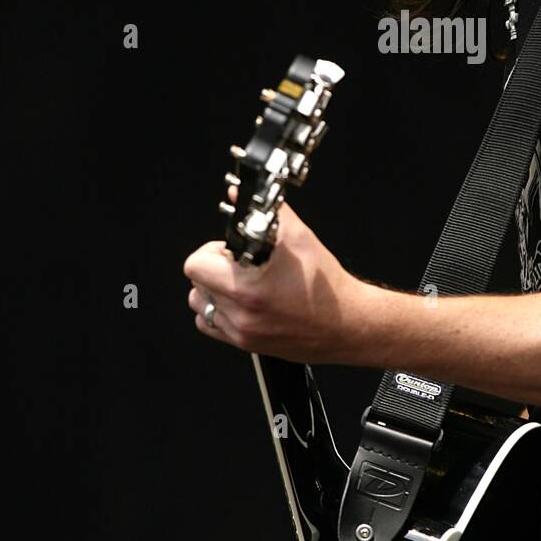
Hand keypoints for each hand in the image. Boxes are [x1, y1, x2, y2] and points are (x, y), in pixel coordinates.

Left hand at [183, 199, 364, 363]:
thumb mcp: (299, 238)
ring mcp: (241, 332)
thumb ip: (266, 213)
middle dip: (214, 268)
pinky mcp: (245, 344)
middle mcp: (241, 314)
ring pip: (200, 305)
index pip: (195, 265)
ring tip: (239, 283)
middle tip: (239, 264)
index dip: (212, 251)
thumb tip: (240, 196)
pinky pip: (210, 325)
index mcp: (248, 288)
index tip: (231, 249)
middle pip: (196, 283)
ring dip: (213, 290)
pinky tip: (241, 302)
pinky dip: (219, 311)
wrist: (346, 324)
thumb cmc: (326, 287)